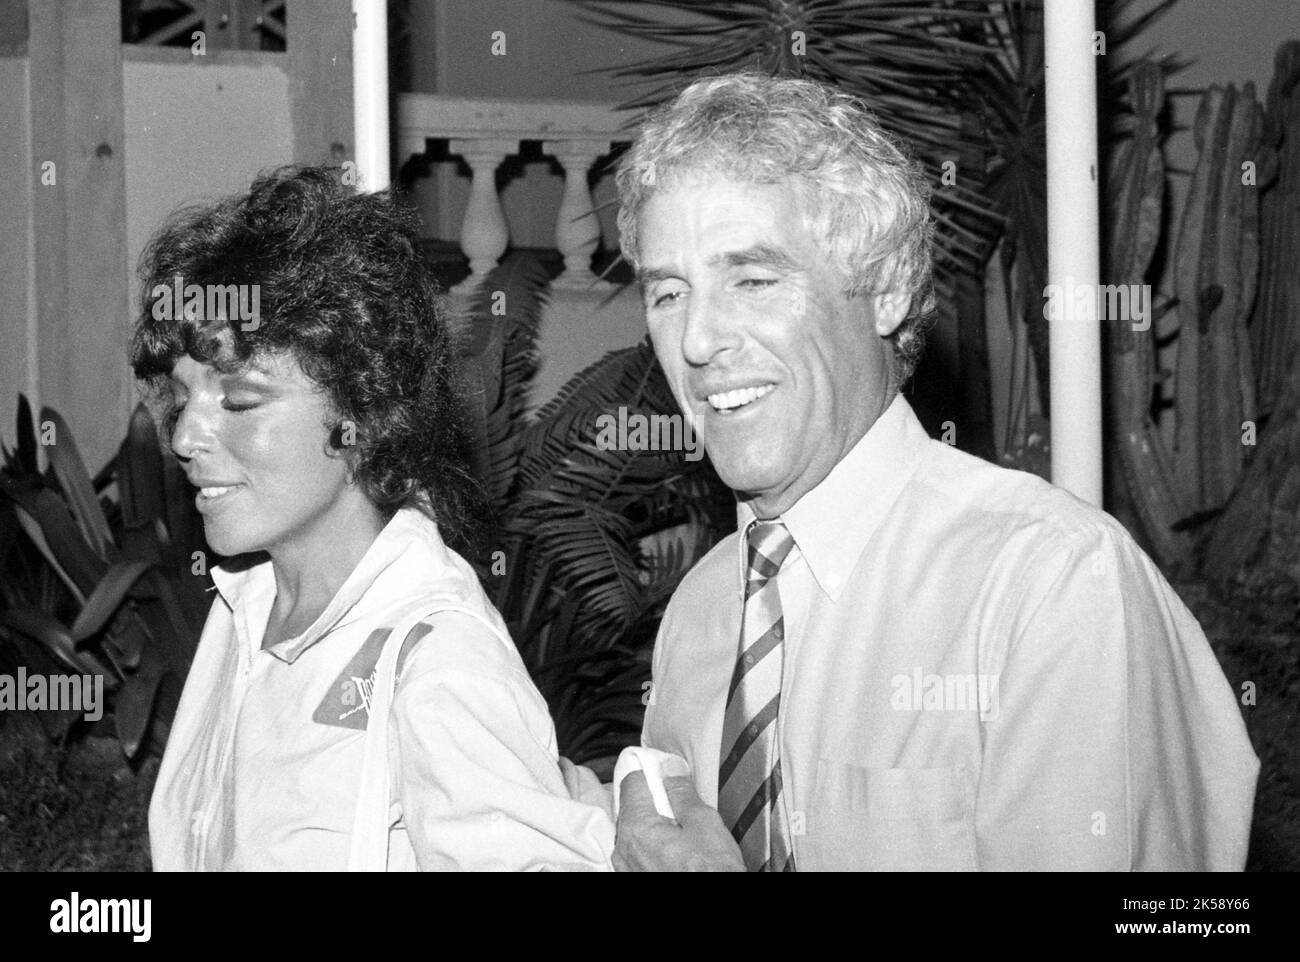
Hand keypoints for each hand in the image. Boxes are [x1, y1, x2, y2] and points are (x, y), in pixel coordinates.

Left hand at [612, 772, 744, 871]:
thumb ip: (682, 792)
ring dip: (654, 824)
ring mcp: (625, 868)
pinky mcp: (633, 879)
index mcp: (635, 828)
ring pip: (635, 831)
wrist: (713, 914)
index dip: (652, 772)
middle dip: (654, 800)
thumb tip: (670, 767)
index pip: (632, 782)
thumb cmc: (711, 872)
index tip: (670, 773)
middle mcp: (622, 848)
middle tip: (683, 805)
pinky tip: (677, 851)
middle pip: (631, 807)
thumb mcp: (704, 824)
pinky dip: (653, 845)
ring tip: (684, 831)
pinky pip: (638, 852)